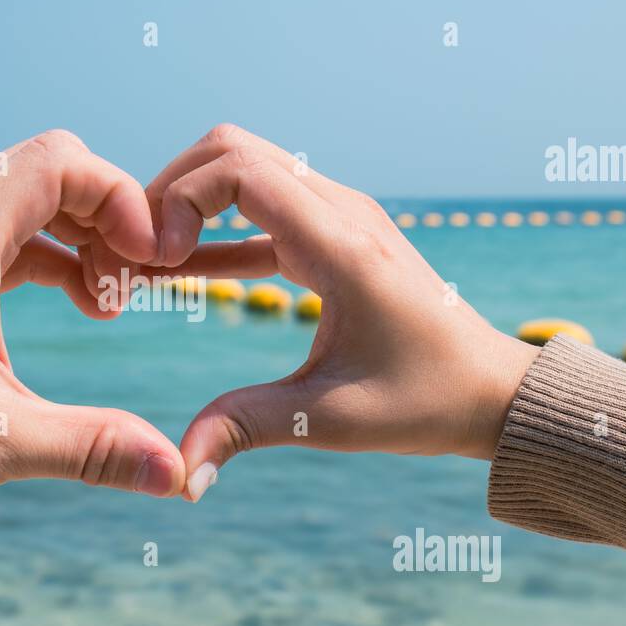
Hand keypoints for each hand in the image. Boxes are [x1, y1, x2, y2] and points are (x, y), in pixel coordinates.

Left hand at [0, 130, 186, 541]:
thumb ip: (92, 447)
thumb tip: (177, 472)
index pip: (61, 161)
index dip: (123, 200)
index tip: (146, 267)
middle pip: (46, 170)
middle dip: (106, 219)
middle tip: (129, 292)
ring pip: (20, 200)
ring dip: (75, 240)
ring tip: (103, 307)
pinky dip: (40, 256)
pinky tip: (64, 306)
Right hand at [142, 124, 539, 499]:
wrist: (491, 391)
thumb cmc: (426, 402)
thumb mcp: (331, 420)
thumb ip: (247, 429)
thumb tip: (180, 475)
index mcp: (341, 245)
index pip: (239, 168)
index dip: (179, 200)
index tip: (156, 264)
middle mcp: (341, 212)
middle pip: (231, 150)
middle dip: (170, 191)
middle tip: (134, 256)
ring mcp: (339, 216)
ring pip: (243, 169)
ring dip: (188, 207)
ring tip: (142, 265)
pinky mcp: (333, 235)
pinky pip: (260, 210)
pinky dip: (214, 230)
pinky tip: (177, 272)